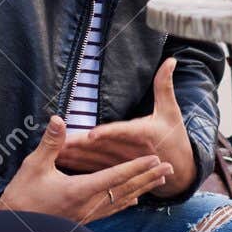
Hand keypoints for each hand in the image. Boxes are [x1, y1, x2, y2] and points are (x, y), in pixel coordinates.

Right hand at [0, 115, 172, 222]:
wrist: (16, 225)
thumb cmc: (23, 195)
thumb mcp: (34, 166)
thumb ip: (50, 143)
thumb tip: (59, 119)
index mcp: (79, 190)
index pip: (114, 177)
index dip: (136, 167)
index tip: (155, 159)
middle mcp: (88, 205)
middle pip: (125, 190)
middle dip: (148, 178)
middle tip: (170, 169)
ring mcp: (88, 214)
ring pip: (122, 201)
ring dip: (142, 189)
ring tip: (160, 181)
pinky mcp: (84, 218)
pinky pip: (112, 209)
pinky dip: (127, 201)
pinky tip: (135, 199)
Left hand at [56, 58, 197, 197]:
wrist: (179, 172)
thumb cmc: (175, 138)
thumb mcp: (171, 111)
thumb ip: (165, 85)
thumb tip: (171, 59)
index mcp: (144, 134)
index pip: (124, 132)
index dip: (108, 133)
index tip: (91, 134)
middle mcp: (131, 151)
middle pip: (102, 147)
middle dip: (79, 146)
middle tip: (58, 141)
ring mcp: (121, 164)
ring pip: (94, 160)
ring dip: (74, 157)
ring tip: (53, 152)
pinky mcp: (115, 171)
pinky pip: (93, 169)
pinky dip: (77, 166)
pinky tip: (59, 162)